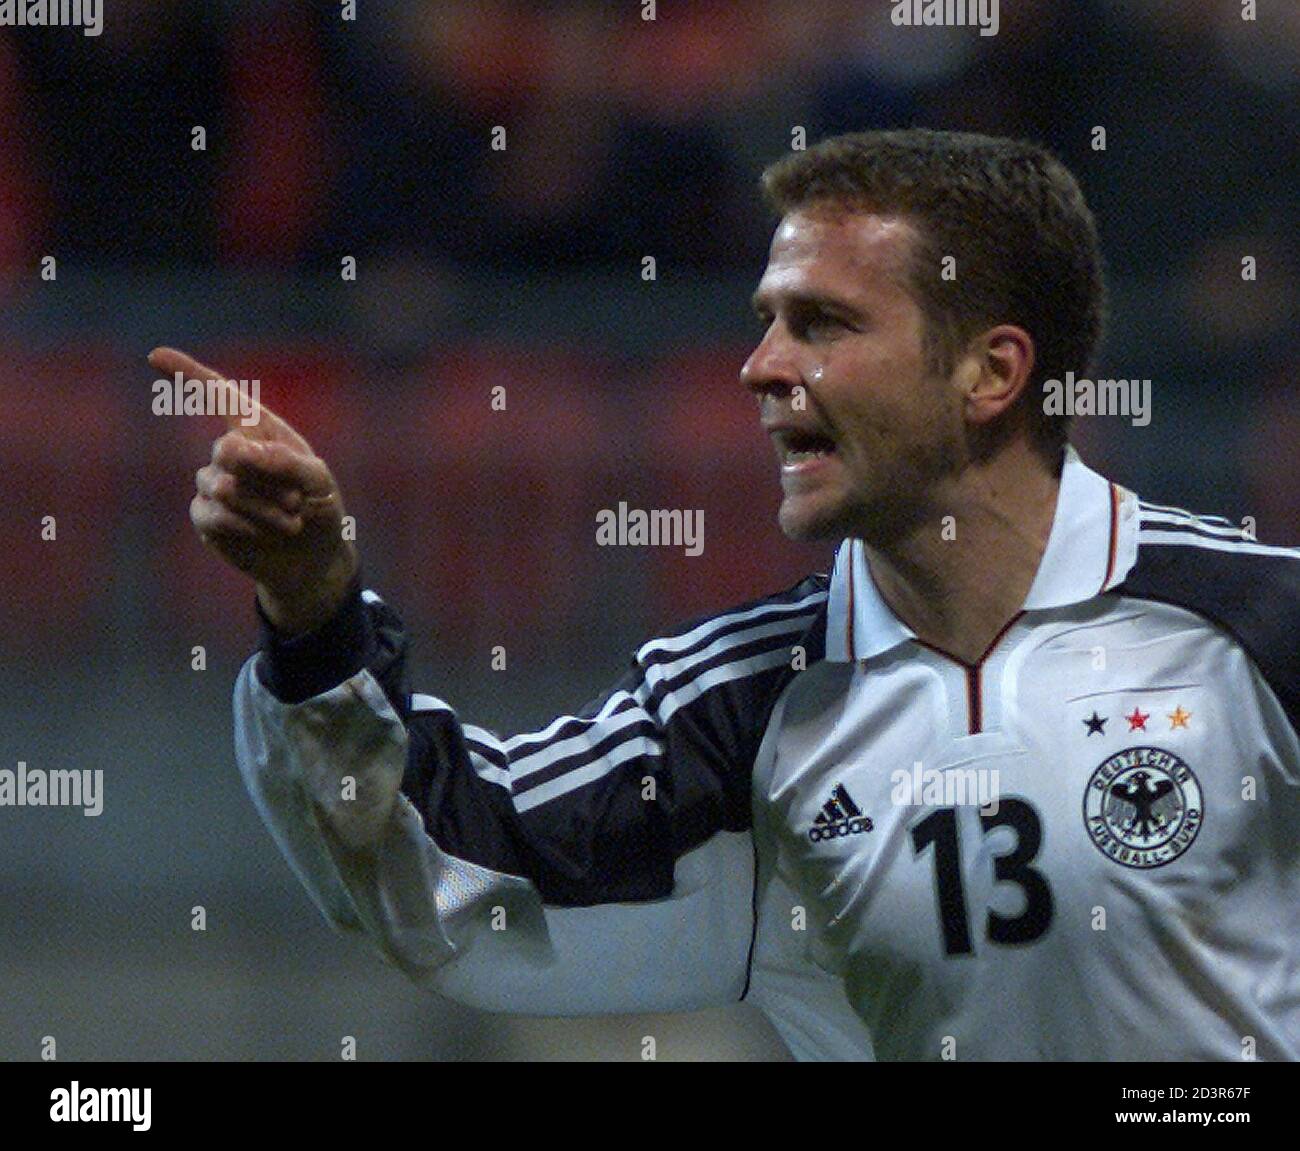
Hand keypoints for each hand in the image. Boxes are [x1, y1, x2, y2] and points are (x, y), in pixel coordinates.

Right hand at [152, 346, 359, 635]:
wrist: (312, 559)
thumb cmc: (319, 509)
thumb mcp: (318, 482)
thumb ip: (284, 460)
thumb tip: (234, 446)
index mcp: (260, 431)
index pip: (221, 396)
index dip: (189, 375)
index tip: (156, 356)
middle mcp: (232, 452)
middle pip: (228, 451)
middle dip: (266, 479)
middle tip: (297, 501)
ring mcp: (214, 483)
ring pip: (224, 488)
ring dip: (264, 509)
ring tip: (292, 521)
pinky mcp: (206, 516)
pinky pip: (214, 515)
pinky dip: (247, 525)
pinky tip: (268, 534)